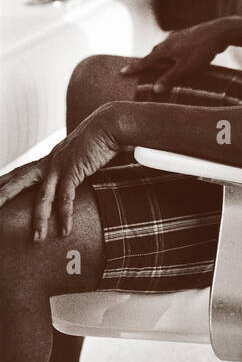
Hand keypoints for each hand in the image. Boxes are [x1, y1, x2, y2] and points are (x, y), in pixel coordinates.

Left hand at [0, 110, 122, 239]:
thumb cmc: (100, 135)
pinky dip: (65, 214)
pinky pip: (66, 197)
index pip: (21, 171)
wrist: (110, 123)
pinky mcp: (73, 170)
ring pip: (42, 197)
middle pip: (19, 181)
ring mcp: (60, 166)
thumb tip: (78, 172)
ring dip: (39, 219)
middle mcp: (50, 162)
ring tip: (36, 238)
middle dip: (3, 195)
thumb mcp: (80, 152)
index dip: (5, 180)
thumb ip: (75, 164)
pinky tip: (65, 229)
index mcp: (49, 157)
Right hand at [119, 21, 231, 94]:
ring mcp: (179, 37)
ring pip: (166, 50)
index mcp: (165, 49)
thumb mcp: (186, 67)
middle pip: (154, 54)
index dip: (134, 68)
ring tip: (157, 66)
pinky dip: (172, 54)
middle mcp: (168, 41)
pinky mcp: (189, 36)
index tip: (121, 72)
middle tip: (137, 69)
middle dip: (147, 62)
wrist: (219, 31)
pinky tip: (178, 57)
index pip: (146, 61)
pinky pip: (175, 47)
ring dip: (161, 58)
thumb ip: (170, 78)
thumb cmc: (202, 50)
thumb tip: (155, 89)